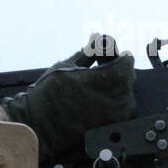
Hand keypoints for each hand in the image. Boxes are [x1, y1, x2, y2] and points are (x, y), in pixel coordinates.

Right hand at [2, 38, 135, 161]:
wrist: (38, 126)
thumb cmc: (48, 94)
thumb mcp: (65, 66)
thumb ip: (87, 53)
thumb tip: (98, 38)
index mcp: (104, 80)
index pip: (126, 63)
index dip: (120, 58)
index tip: (112, 57)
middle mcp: (113, 99)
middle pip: (128, 80)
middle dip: (119, 72)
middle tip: (104, 71)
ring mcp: (113, 117)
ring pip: (127, 97)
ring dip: (119, 89)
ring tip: (101, 88)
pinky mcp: (109, 129)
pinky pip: (122, 113)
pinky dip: (116, 105)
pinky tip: (102, 101)